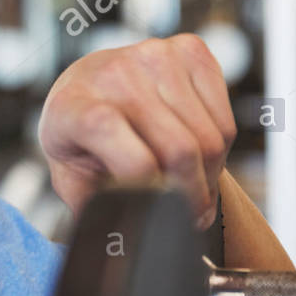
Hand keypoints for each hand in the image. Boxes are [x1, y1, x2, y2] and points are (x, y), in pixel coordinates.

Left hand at [38, 33, 237, 228]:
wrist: (87, 85)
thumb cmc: (79, 138)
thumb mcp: (70, 178)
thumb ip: (95, 209)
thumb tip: (128, 246)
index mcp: (76, 107)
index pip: (128, 150)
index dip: (153, 189)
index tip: (160, 214)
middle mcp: (115, 73)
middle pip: (180, 150)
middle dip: (190, 196)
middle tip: (187, 216)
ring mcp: (155, 55)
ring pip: (211, 138)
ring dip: (208, 175)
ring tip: (189, 186)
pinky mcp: (189, 50)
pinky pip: (226, 117)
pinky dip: (220, 147)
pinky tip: (196, 152)